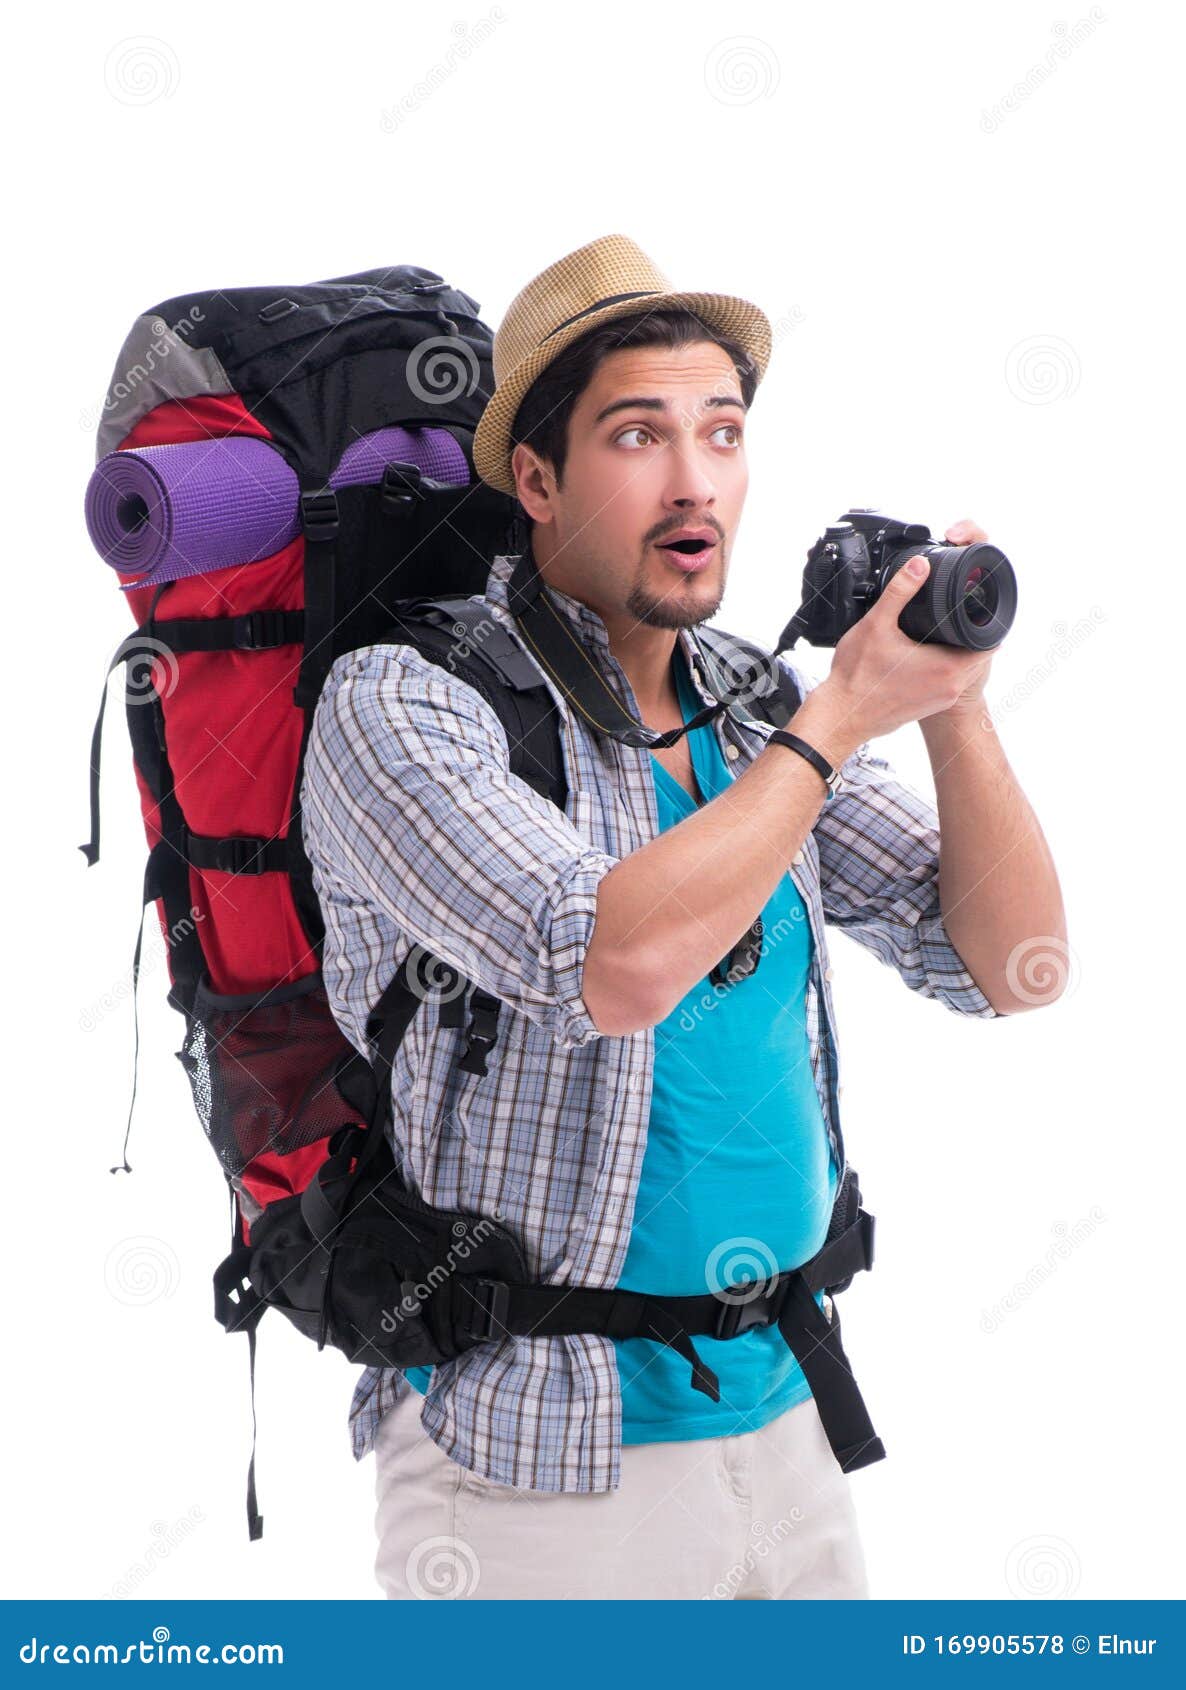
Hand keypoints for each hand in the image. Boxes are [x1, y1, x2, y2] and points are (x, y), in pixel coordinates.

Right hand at [804, 517, 997, 753]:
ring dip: (956, 651)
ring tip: (940, 631)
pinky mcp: (930, 706)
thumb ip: (900, 591)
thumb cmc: (857, 678)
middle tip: (955, 613)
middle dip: (970, 633)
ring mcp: (942, 700)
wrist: (842, 716)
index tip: (972, 607)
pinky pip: (949, 682)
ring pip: (963, 668)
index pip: (989, 642)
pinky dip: (943, 667)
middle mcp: (951, 687)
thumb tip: (919, 565)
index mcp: (947, 667)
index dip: (984, 621)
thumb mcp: (877, 625)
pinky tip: (924, 654)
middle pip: (978, 654)